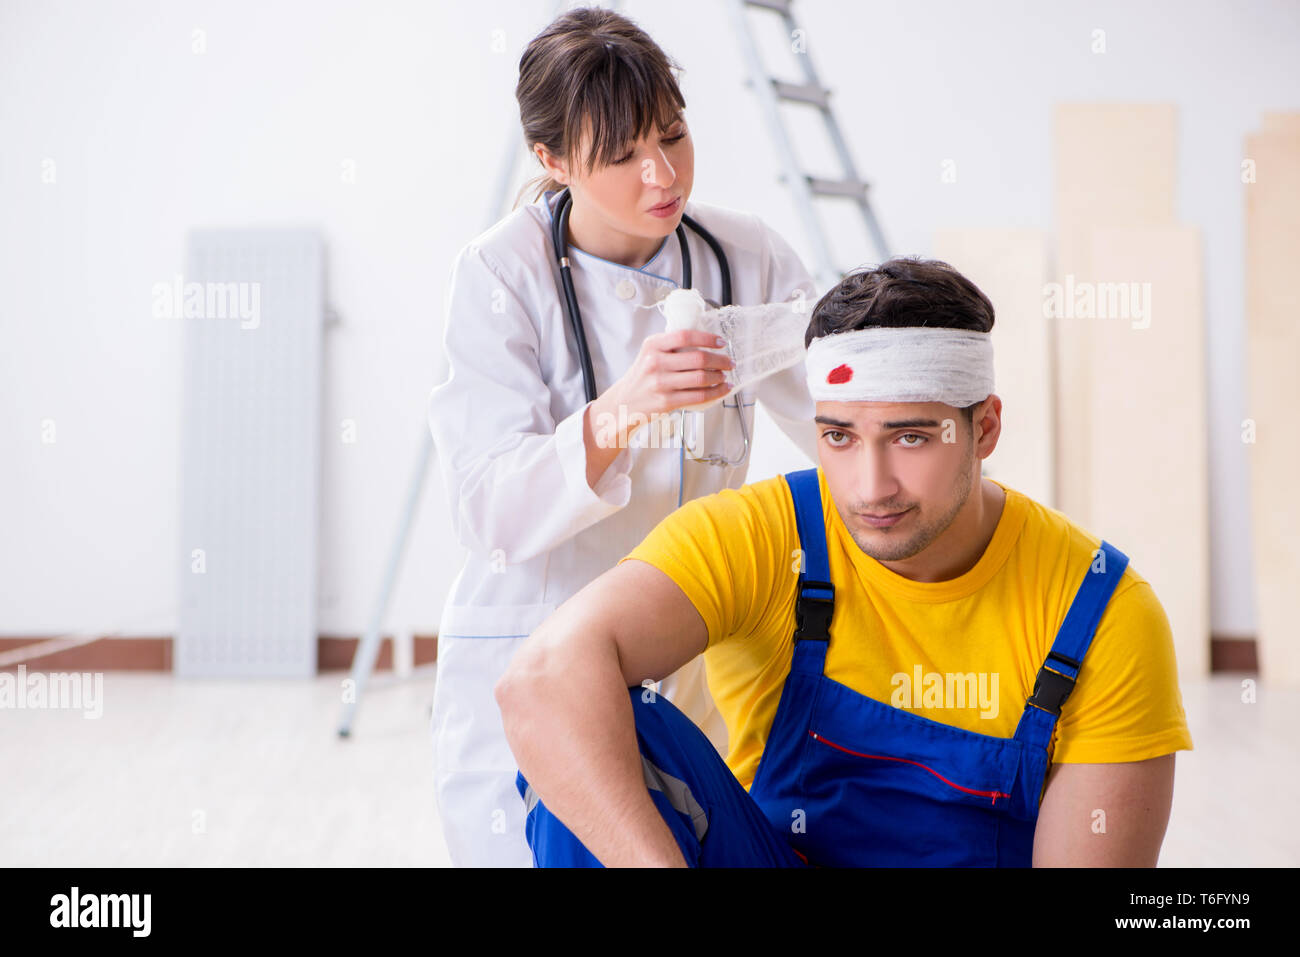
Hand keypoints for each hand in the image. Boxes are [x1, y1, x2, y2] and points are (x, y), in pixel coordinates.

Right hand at [607, 328, 734, 421]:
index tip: (721, 343)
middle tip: (729, 362)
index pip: (685, 336)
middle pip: (698, 358)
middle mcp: (655, 363)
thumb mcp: (650, 354)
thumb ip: (671, 345)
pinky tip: (722, 389)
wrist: (624, 402)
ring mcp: (661, 383)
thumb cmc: (643, 376)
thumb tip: (705, 341)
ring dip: (719, 377)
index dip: (707, 338)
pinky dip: (716, 392)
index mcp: (652, 345)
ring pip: (701, 378)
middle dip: (720, 360)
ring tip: (724, 375)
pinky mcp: (666, 402)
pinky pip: (698, 396)